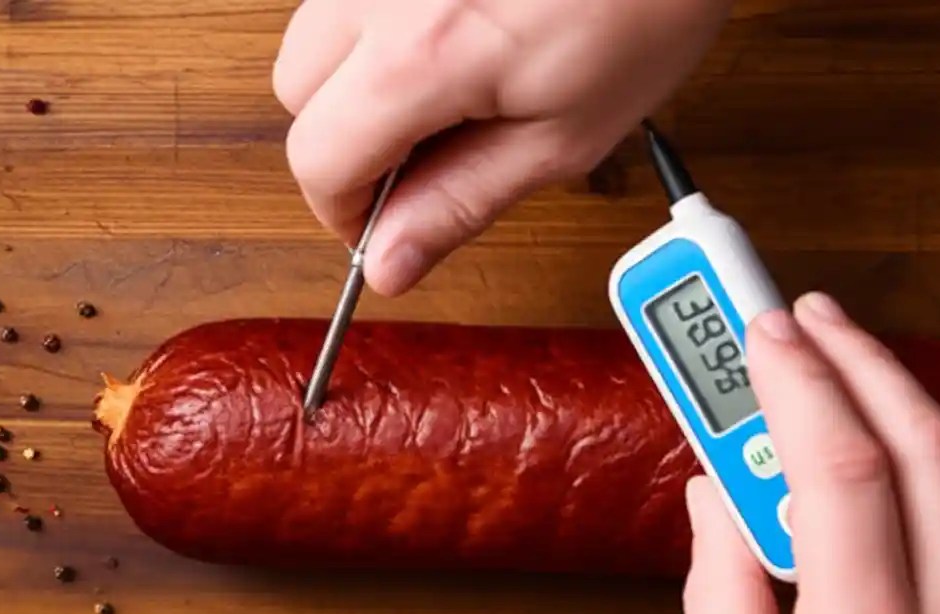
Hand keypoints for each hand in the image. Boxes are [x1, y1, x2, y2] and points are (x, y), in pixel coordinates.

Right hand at [273, 0, 732, 295]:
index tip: (386, 228)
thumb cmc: (643, 7)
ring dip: (360, 78)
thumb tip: (390, 262)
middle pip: (296, 92)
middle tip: (427, 158)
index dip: (347, 214)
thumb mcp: (563, 136)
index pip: (318, 161)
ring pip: (316, 35)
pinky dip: (381, 27)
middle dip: (346, 140)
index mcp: (421, 56)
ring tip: (454, 86)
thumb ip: (461, 201)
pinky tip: (452, 32)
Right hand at [682, 292, 939, 613]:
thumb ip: (720, 589)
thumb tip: (718, 493)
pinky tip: (921, 461)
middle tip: (805, 319)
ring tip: (854, 378)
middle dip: (857, 356)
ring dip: (914, 403)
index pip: (834, 462)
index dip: (793, 379)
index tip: (760, 334)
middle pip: (922, 440)